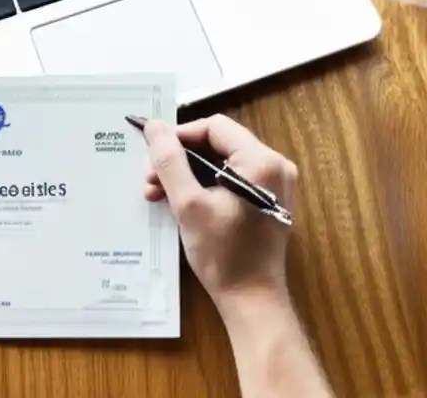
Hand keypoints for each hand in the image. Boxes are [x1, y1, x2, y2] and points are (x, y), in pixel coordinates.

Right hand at [143, 115, 296, 308]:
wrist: (251, 300)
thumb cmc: (223, 255)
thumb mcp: (189, 205)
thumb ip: (170, 162)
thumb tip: (154, 127)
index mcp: (261, 162)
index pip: (214, 127)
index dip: (180, 136)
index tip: (153, 154)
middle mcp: (274, 166)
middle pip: (218, 143)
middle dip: (181, 159)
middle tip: (151, 179)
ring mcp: (275, 184)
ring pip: (222, 162)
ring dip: (189, 174)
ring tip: (157, 193)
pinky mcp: (269, 200)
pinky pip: (232, 179)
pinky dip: (205, 186)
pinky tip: (180, 201)